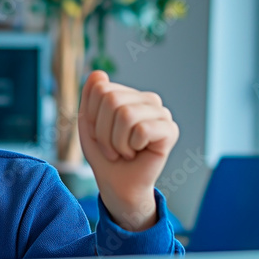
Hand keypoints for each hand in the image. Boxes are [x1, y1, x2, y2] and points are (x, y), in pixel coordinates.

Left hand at [78, 71, 178, 230]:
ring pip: (126, 114)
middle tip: (112, 148)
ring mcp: (161, 113)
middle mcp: (147, 99)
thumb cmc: (104, 155)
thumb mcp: (88, 124)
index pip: (101, 88)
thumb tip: (97, 73)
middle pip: (112, 100)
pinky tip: (138, 153)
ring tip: (124, 151)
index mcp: (128, 94)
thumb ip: (90, 97)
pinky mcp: (170, 130)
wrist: (118, 184)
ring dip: (117, 142)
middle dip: (103, 131)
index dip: (92, 116)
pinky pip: (141, 130)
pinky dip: (131, 147)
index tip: (100, 134)